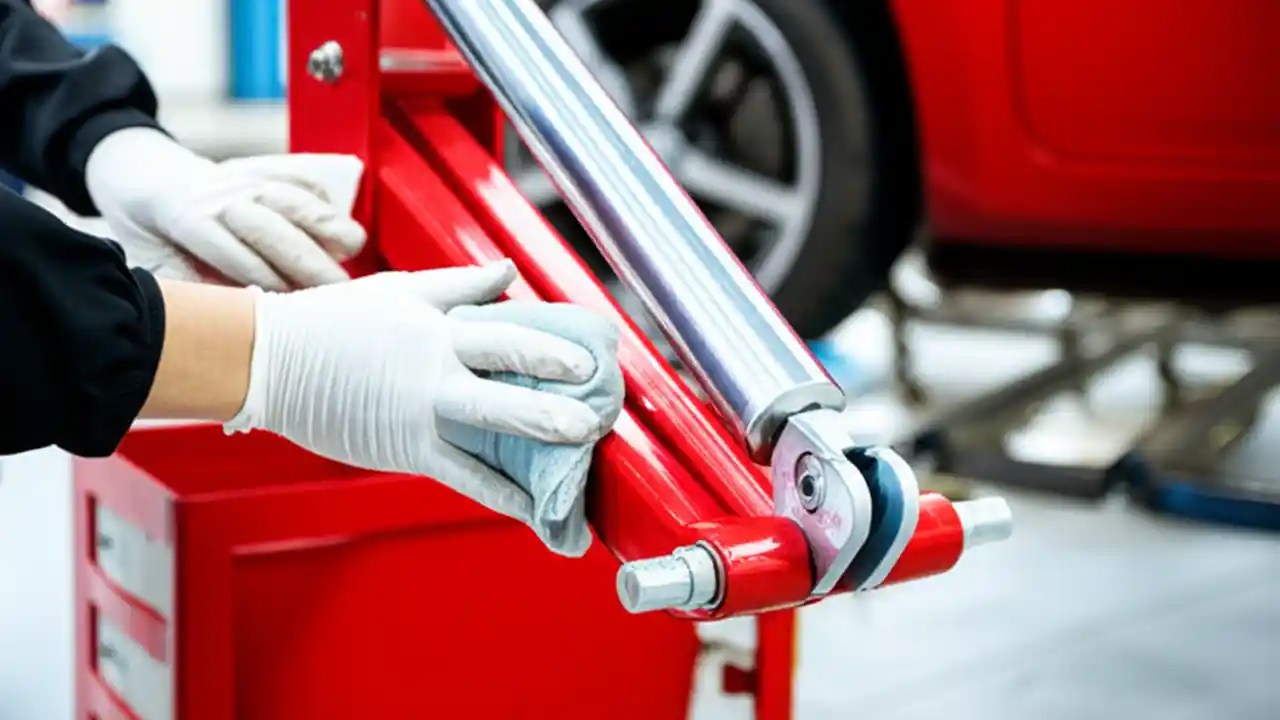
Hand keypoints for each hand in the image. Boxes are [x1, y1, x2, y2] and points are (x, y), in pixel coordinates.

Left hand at [85, 127, 365, 289]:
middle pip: (276, 227)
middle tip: (339, 291)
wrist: (137, 172)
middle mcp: (221, 195)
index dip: (269, 281)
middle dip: (310, 262)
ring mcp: (243, 178)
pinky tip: (341, 224)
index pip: (238, 254)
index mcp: (187, 219)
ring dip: (328, 224)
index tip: (296, 307)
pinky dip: (325, 200)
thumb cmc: (148, 230)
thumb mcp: (151, 263)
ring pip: (294, 198)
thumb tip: (227, 318)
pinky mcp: (259, 168)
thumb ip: (186, 288)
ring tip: (354, 251)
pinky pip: (300, 179)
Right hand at [225, 261, 606, 523]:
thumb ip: (461, 286)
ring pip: (489, 432)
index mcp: (438, 328)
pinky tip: (531, 508)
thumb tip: (508, 272)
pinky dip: (498, 493)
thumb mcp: (401, 290)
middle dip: (555, 402)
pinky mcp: (406, 447)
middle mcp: (436, 369)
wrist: (269, 359)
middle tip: (599, 417)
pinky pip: (462, 474)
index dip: (550, 349)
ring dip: (535, 448)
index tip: (590, 361)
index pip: (506, 335)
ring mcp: (421, 411)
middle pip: (505, 383)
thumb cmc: (334, 321)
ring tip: (577, 467)